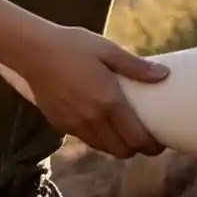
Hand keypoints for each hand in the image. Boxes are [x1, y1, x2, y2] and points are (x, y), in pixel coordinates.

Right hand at [0, 25, 167, 158]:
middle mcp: (93, 119)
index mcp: (109, 102)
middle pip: (122, 151)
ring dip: (116, 145)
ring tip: (122, 131)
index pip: (137, 139)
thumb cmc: (73, 45)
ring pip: (103, 148)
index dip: (152, 146)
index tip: (160, 141)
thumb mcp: (107, 49)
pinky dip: (96, 137)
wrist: (33, 51)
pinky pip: (85, 139)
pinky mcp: (60, 124)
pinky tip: (98, 122)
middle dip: (136, 148)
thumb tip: (164, 75)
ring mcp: (75, 124)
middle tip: (143, 136)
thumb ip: (136, 66)